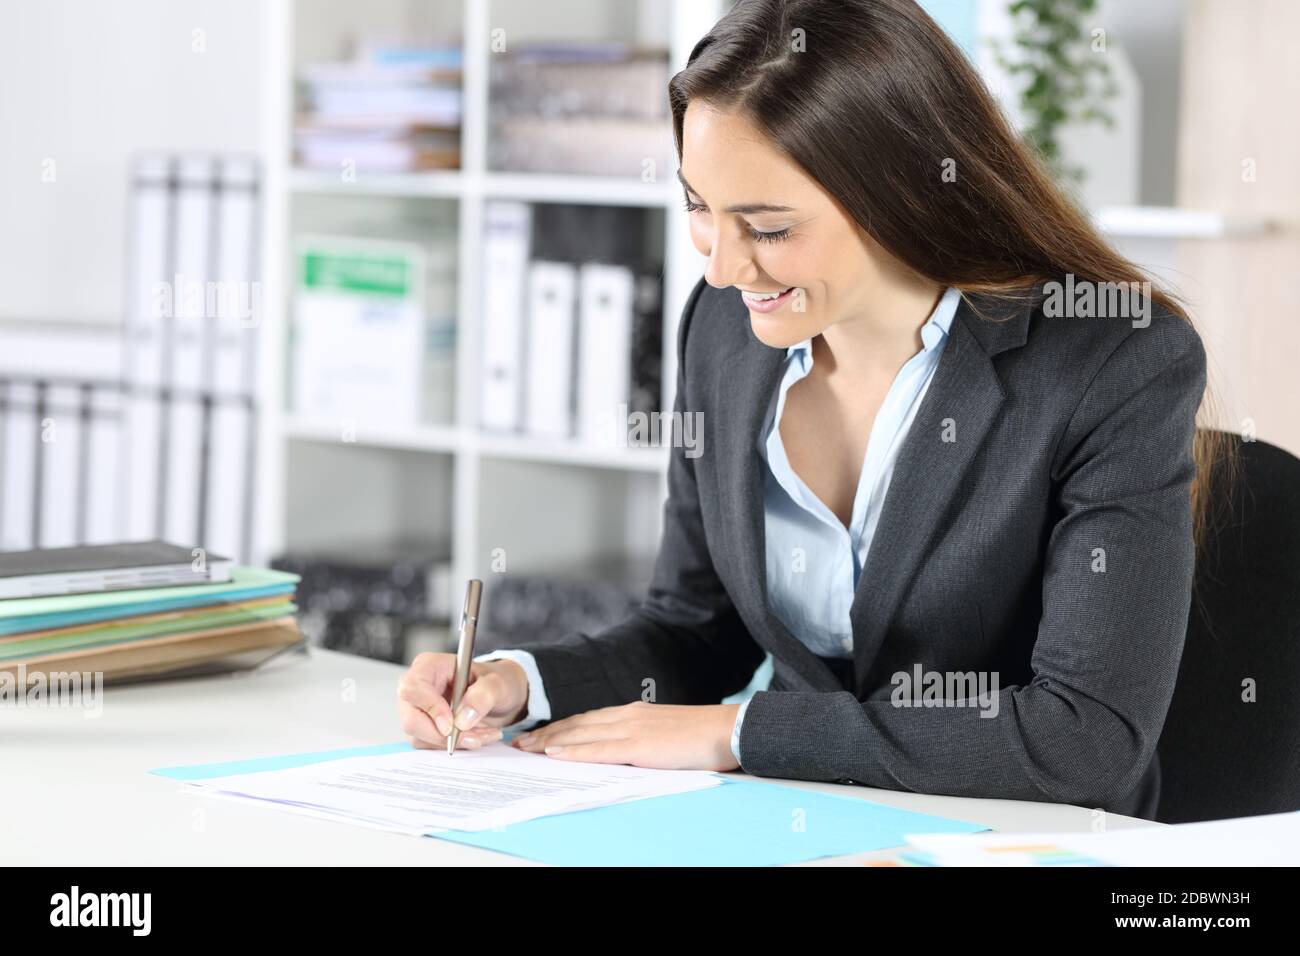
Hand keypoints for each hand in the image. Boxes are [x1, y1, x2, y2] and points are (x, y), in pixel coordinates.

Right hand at [397, 653, 529, 750]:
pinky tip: (476, 736)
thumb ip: (483, 696)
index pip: (413, 688)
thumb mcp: (498, 683)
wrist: (500, 695)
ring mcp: (419, 711)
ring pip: (421, 738)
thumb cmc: (496, 681)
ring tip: (483, 734)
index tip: (452, 725)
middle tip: (473, 738)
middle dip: (442, 735)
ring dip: (454, 742)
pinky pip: (432, 746)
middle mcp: (418, 689)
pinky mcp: (425, 729)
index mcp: (429, 666)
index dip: (430, 708)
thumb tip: (462, 720)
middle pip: (411, 719)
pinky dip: (455, 746)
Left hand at [511, 701, 741, 771]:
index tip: (540, 736)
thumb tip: (623, 753)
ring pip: (581, 734)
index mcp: (634, 713)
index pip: (588, 720)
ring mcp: (632, 728)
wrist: (728, 730)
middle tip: (520, 743)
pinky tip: (555, 754)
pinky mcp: (639, 745)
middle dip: (547, 734)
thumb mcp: (664, 734)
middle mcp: (628, 716)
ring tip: (527, 749)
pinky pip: (598, 750)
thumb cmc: (701, 737)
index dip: (561, 728)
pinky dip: (573, 751)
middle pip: (578, 724)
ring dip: (551, 741)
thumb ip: (641, 739)